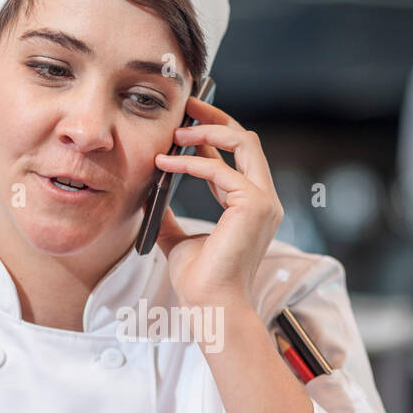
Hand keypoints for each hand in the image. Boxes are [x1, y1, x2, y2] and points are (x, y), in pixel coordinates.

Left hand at [149, 95, 283, 311]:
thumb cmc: (200, 281)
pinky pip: (221, 170)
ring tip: (175, 132)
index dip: (211, 134)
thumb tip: (148, 197)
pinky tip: (166, 163)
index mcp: (250, 206)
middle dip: (215, 118)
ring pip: (243, 143)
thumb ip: (168, 216)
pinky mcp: (255, 206)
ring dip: (207, 132)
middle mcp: (263, 200)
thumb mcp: (177, 240)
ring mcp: (264, 202)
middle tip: (186, 106)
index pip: (236, 156)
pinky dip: (191, 162)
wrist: (211, 307)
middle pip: (246, 139)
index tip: (184, 122)